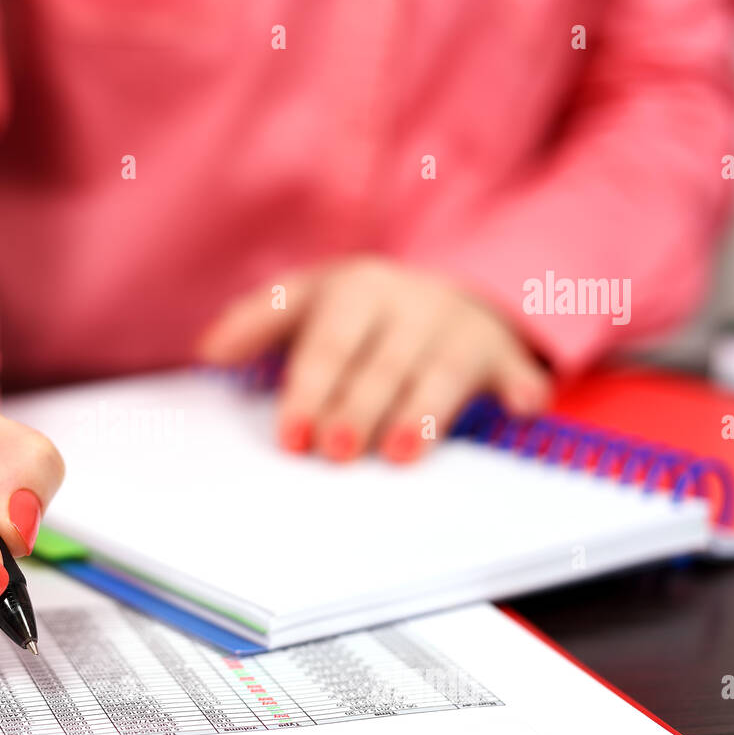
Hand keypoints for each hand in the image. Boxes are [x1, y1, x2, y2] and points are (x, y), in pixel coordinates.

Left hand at [198, 257, 550, 461]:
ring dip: (425, 412)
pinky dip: (524, 387)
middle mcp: (413, 306)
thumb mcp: (308, 298)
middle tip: (337, 451)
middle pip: (383, 364)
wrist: (447, 282)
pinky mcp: (500, 353)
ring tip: (401, 453)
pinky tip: (525, 405)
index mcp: (360, 290)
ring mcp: (459, 330)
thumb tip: (208, 350)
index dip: (309, 390)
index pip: (330, 344)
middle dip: (360, 408)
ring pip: (441, 374)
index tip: (291, 435)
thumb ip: (257, 322)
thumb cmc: (360, 306)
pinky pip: (516, 370)